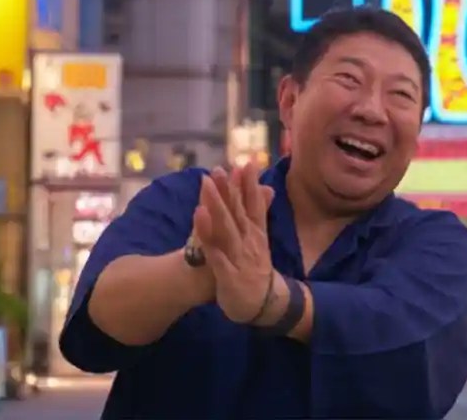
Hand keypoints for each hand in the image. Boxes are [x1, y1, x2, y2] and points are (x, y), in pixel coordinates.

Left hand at [192, 165, 276, 322]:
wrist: (265, 304)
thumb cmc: (257, 268)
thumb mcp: (261, 239)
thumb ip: (260, 212)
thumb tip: (266, 188)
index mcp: (257, 233)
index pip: (255, 204)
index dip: (251, 184)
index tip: (247, 162)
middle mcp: (249, 242)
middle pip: (239, 212)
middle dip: (229, 190)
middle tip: (219, 169)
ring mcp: (239, 257)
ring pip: (227, 229)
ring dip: (217, 207)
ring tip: (207, 186)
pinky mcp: (228, 274)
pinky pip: (216, 255)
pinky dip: (208, 239)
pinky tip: (199, 224)